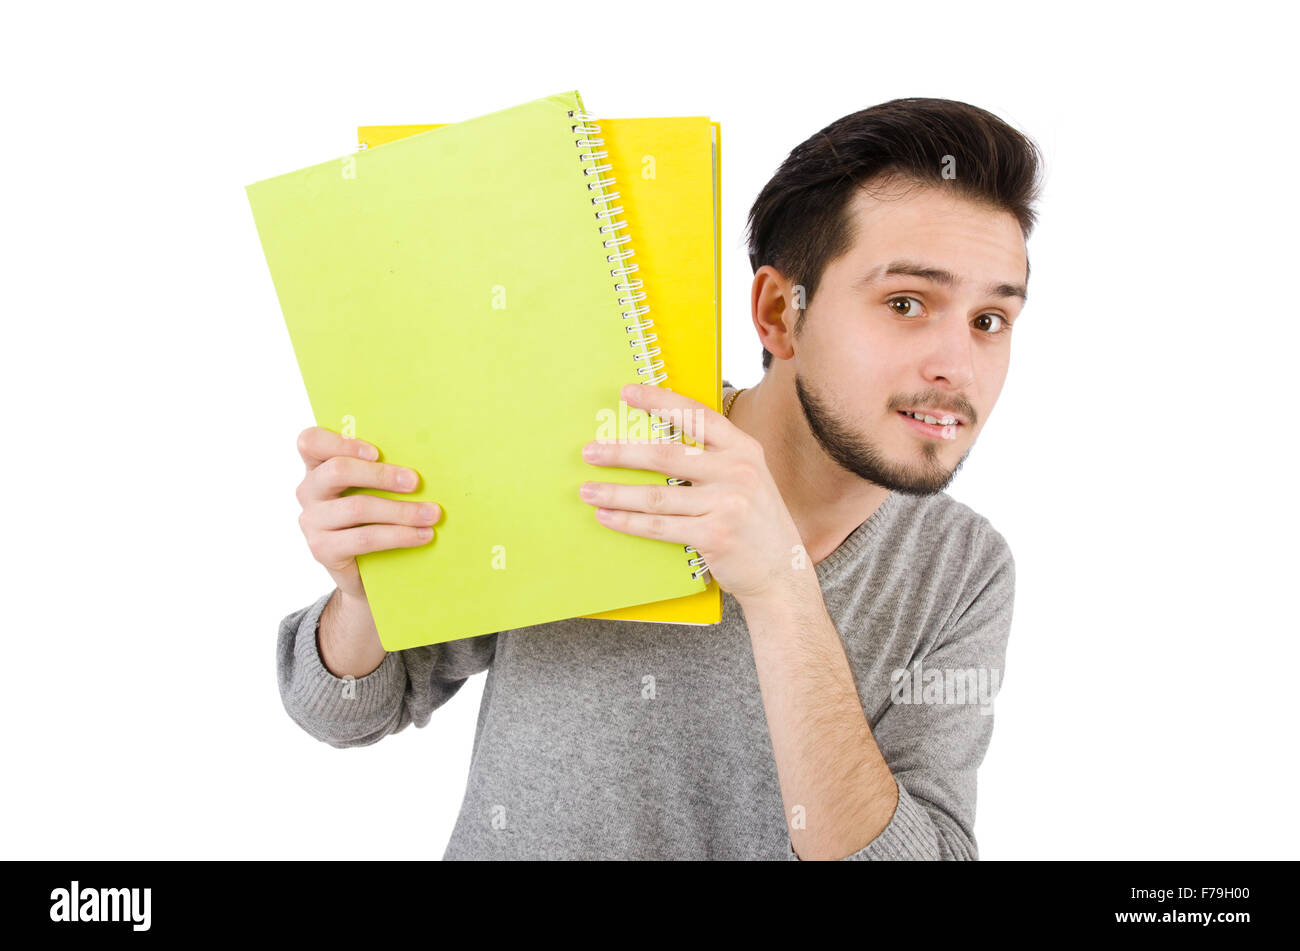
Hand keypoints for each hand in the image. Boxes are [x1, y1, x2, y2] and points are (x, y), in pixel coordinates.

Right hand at [294, 426, 440, 600]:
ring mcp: (312, 521)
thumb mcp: (373, 489)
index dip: (341, 442)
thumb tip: (421, 463)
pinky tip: (422, 535)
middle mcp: (308, 491)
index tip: (377, 452)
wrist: (365, 570)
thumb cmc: (373, 516)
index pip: (311, 442)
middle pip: (337, 471)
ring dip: (401, 510)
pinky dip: (399, 536)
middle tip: (415, 482)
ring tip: (431, 514)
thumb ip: (382, 471)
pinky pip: (365, 539)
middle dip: (381, 475)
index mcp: (317, 466)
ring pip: (357, 507)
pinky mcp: (322, 549)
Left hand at [579, 384, 803, 604]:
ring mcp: (727, 504)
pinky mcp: (714, 535)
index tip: (627, 392)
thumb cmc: (755, 521)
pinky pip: (660, 526)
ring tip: (588, 490)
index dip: (659, 401)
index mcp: (743, 449)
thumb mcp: (746, 477)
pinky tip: (607, 516)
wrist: (782, 572)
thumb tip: (657, 440)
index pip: (696, 415)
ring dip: (615, 493)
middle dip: (622, 453)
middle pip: (666, 455)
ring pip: (656, 496)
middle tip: (590, 451)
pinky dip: (628, 522)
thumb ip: (714, 457)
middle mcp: (737, 472)